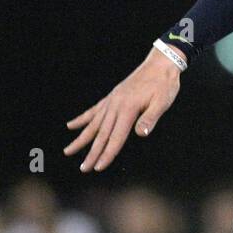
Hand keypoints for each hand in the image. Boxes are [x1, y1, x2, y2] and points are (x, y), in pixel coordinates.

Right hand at [63, 46, 182, 171]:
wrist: (160, 64)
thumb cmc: (164, 84)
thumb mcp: (163, 102)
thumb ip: (151, 118)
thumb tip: (141, 134)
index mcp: (128, 109)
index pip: (116, 137)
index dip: (107, 154)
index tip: (98, 167)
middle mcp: (116, 105)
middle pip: (102, 134)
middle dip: (92, 153)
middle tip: (83, 168)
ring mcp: (111, 101)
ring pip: (93, 124)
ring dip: (81, 139)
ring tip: (68, 151)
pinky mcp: (112, 97)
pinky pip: (94, 111)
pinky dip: (82, 119)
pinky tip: (70, 125)